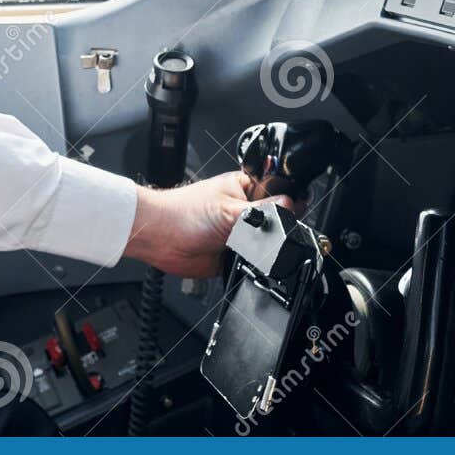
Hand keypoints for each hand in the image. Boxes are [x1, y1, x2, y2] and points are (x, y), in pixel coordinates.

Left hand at [123, 171, 297, 277]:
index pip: (279, 192)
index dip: (290, 203)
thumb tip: (290, 205)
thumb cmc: (183, 213)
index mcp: (245, 189)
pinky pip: (252, 263)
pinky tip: (243, 261)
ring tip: (248, 247)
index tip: (294, 214)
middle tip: (264, 234)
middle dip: (274, 231)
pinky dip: (251, 266)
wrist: (160, 239)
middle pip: (276, 222)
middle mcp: (244, 210)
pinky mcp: (233, 256)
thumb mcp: (230, 209)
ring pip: (266, 245)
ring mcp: (239, 234)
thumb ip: (263, 211)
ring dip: (262, 250)